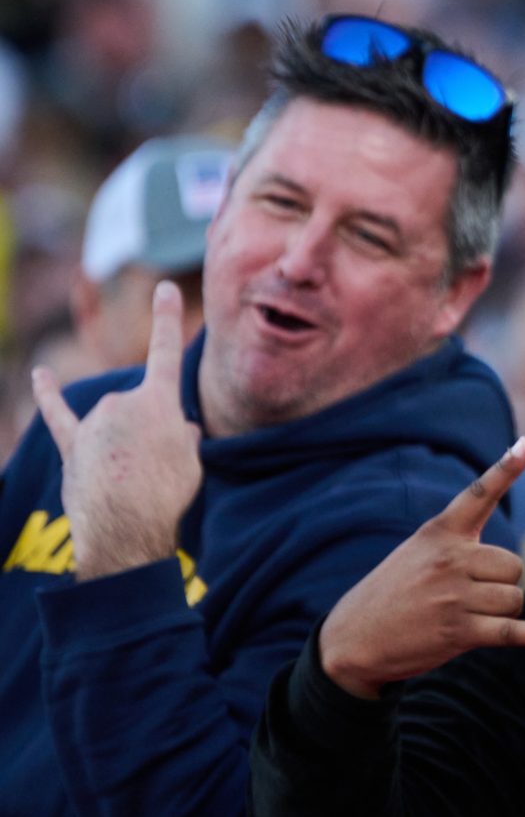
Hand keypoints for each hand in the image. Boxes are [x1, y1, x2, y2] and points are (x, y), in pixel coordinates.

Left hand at [33, 282, 200, 579]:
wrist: (127, 528)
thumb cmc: (168, 493)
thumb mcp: (193, 458)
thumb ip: (181, 435)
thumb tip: (173, 431)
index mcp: (159, 400)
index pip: (166, 350)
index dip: (168, 318)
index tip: (165, 287)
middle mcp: (122, 401)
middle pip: (139, 404)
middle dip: (150, 430)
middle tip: (159, 466)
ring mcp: (93, 423)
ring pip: (112, 420)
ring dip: (123, 443)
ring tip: (133, 478)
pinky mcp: (72, 445)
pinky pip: (57, 413)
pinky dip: (47, 392)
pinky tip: (39, 374)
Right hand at [318, 438, 524, 699]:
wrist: (352, 640)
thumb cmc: (392, 592)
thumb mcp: (418, 553)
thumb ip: (459, 545)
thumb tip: (511, 561)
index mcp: (439, 533)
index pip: (477, 494)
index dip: (505, 469)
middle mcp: (450, 559)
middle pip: (513, 565)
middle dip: (499, 582)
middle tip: (464, 594)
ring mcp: (455, 597)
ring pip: (514, 597)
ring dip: (500, 611)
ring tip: (464, 615)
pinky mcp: (460, 633)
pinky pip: (512, 631)